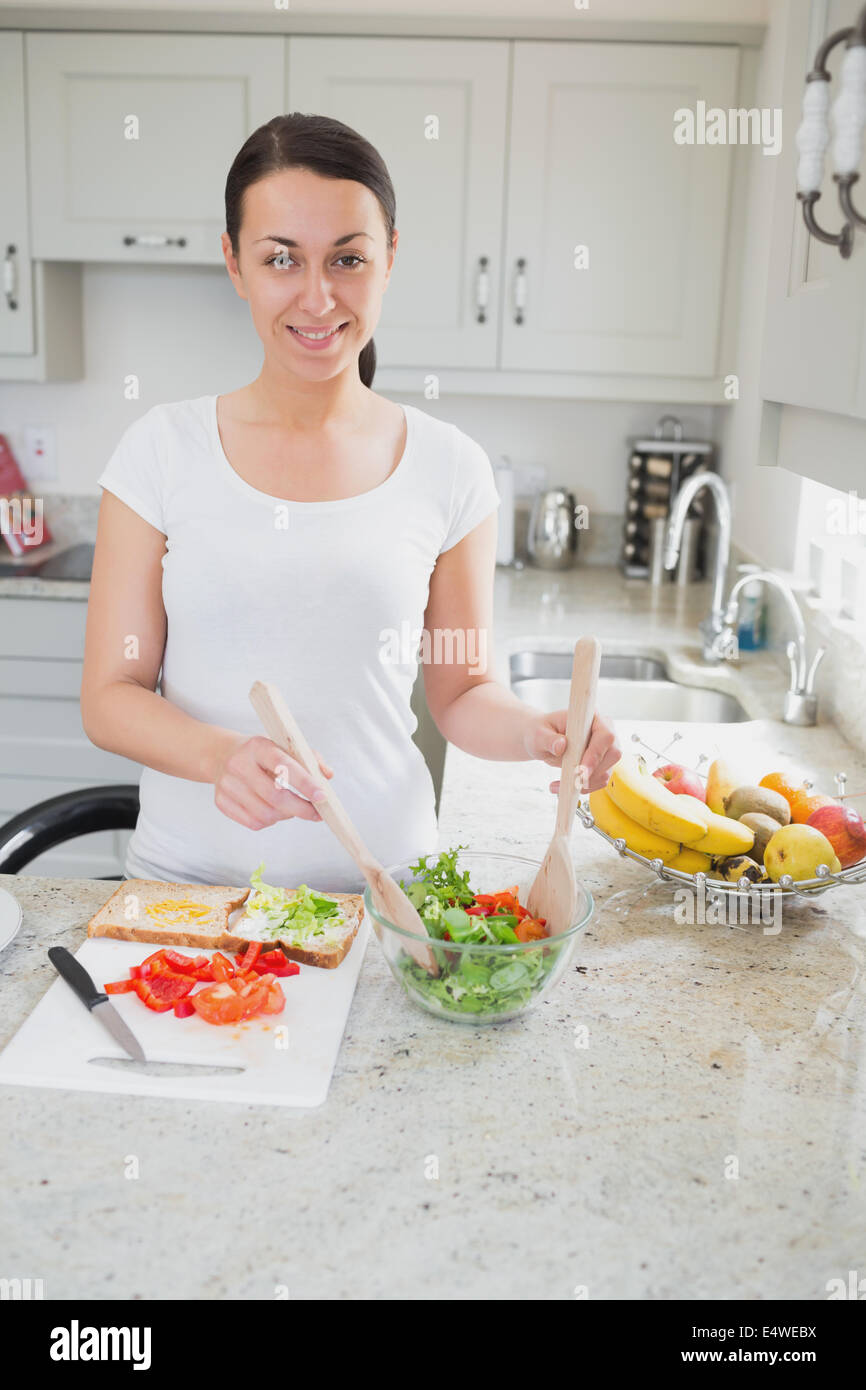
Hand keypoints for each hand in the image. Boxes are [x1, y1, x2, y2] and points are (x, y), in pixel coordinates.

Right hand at [213, 734, 333, 831]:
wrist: (222, 755)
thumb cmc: (262, 754)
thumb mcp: (283, 747)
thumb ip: (309, 758)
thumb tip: (327, 775)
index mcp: (258, 746)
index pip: (283, 766)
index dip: (305, 783)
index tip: (322, 796)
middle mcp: (239, 764)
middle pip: (275, 796)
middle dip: (301, 809)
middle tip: (316, 814)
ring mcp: (227, 784)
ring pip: (265, 814)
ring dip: (285, 816)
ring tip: (291, 808)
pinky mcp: (221, 802)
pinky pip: (253, 823)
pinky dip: (270, 821)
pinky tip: (273, 811)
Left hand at [523, 711, 619, 795]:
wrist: (542, 740)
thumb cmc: (542, 732)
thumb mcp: (538, 734)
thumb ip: (548, 739)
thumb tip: (561, 745)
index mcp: (590, 718)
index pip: (605, 735)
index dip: (596, 754)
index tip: (581, 771)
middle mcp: (602, 732)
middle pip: (612, 755)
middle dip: (592, 773)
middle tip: (571, 783)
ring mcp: (604, 749)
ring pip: (606, 771)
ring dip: (584, 784)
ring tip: (556, 786)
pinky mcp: (600, 764)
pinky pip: (599, 780)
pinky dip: (583, 788)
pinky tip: (564, 787)